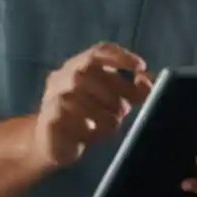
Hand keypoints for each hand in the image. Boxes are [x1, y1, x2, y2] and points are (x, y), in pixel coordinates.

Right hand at [30, 42, 152, 169]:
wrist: (52, 145)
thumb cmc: (87, 119)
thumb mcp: (114, 103)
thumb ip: (132, 91)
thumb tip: (148, 82)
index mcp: (78, 66)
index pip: (99, 51)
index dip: (121, 56)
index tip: (141, 67)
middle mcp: (61, 77)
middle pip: (88, 72)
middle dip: (114, 90)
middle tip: (126, 109)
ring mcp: (51, 97)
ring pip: (78, 96)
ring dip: (102, 112)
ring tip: (111, 124)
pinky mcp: (48, 119)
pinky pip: (69, 117)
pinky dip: (87, 126)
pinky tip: (92, 133)